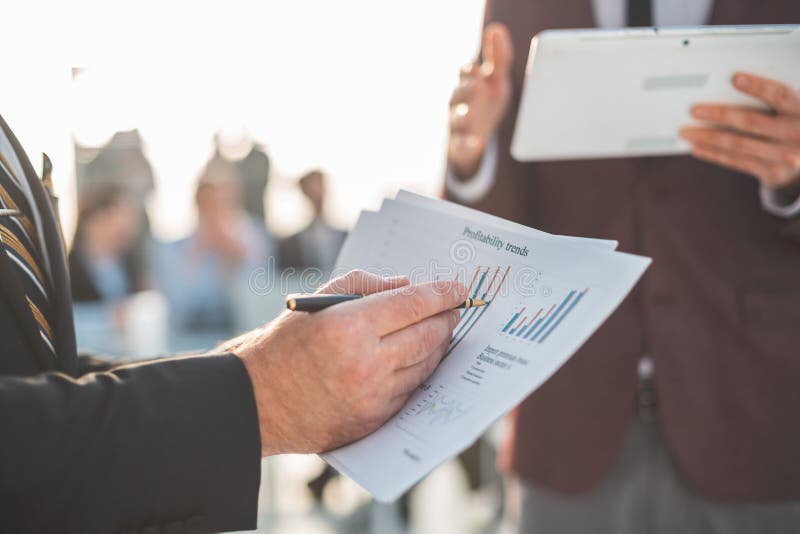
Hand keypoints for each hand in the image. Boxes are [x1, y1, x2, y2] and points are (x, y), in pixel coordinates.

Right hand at [234, 270, 466, 455]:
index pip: (413, 304)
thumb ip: (364, 285)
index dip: (441, 294)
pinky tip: (422, 358)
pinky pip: (410, 391)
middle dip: (447, 319)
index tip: (457, 289)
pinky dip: (420, 371)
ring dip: (439, 345)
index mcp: (350, 327)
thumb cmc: (285, 345)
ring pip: (425, 365)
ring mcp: (373, 396)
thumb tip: (405, 285)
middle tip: (455, 309)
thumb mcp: (317, 300)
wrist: (257, 401)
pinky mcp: (374, 420)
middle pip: (428, 335)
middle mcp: (366, 363)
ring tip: (442, 331)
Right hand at [447, 23, 513, 178]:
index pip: (464, 75)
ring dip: (461, 116)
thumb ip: (498, 58)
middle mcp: (458, 104)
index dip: (468, 72)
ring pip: (455, 119)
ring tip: (469, 114)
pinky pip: (460, 146)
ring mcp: (457, 125)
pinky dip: (466, 145)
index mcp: (467, 85)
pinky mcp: (458, 146)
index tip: (475, 68)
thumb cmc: (485, 104)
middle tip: (476, 86)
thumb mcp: (495, 81)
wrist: (476, 138)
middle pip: (456, 95)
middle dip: (464, 90)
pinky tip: (476, 144)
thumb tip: (496, 28)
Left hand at [681, 72, 799, 189]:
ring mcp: (784, 155)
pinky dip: (714, 154)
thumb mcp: (791, 111)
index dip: (758, 86)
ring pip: (739, 144)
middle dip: (720, 114)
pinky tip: (697, 147)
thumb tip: (726, 88)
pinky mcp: (772, 172)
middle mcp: (795, 132)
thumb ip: (770, 102)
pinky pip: (737, 162)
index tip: (734, 78)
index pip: (779, 95)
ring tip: (686, 132)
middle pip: (752, 122)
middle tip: (694, 110)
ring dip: (708, 138)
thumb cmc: (791, 125)